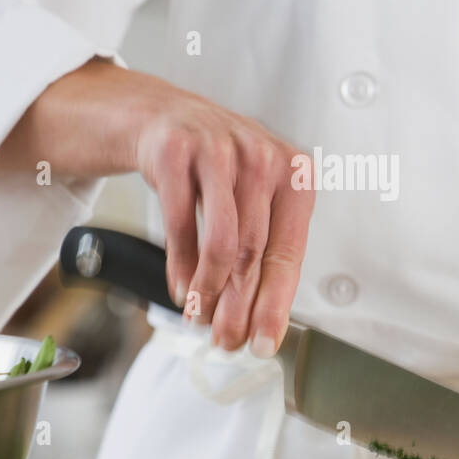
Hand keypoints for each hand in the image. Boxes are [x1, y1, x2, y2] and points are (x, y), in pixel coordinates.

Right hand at [0, 59, 314, 355]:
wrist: (164, 117)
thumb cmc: (216, 166)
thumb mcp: (252, 197)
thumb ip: (263, 249)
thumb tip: (261, 318)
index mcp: (293, 173)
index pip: (289, 252)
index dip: (275, 304)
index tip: (265, 341)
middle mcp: (262, 158)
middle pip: (255, 255)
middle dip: (239, 308)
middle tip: (226, 340)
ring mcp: (219, 153)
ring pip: (222, 244)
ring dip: (209, 291)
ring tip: (200, 317)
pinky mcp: (177, 153)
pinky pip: (181, 226)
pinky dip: (180, 267)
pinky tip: (180, 290)